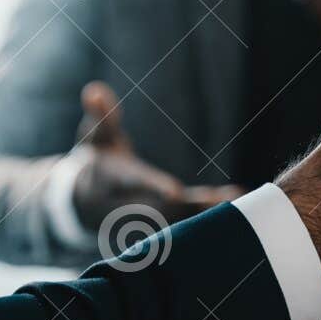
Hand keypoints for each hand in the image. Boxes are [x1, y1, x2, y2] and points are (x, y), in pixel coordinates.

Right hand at [70, 82, 243, 231]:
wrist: (84, 202)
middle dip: (189, 206)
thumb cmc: (97, 160)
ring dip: (203, 214)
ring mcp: (139, 221)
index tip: (175, 192)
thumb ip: (101, 117)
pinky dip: (204, 221)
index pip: (133, 183)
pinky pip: (181, 226)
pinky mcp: (154, 228)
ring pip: (174, 221)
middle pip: (160, 209)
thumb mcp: (95, 137)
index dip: (154, 187)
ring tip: (236, 201)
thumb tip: (94, 91)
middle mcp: (124, 204)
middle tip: (220, 199)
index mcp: (109, 179)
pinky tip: (234, 215)